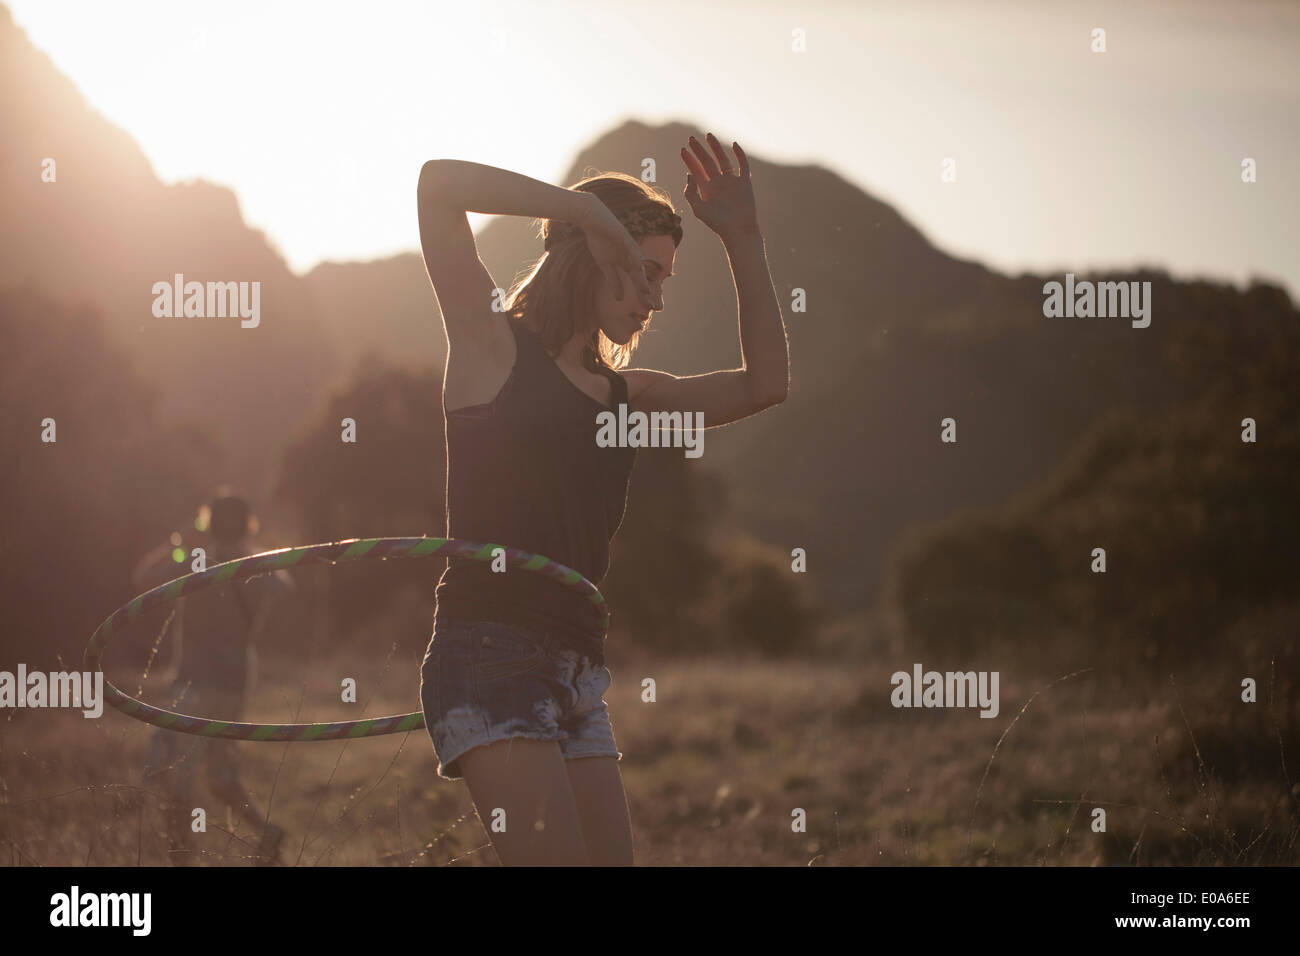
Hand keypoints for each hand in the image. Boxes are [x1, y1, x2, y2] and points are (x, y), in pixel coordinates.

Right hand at [577, 195, 653, 311]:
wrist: (592, 219)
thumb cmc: (599, 240)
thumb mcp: (605, 265)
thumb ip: (613, 280)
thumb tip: (620, 299)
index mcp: (627, 263)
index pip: (637, 281)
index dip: (641, 294)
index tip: (646, 308)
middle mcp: (632, 256)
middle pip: (640, 276)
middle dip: (644, 291)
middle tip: (650, 305)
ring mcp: (630, 246)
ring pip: (638, 265)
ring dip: (642, 278)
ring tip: (645, 292)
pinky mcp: (625, 236)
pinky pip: (632, 249)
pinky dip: (635, 258)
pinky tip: (638, 267)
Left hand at [680, 133, 758, 238]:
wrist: (737, 230)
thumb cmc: (717, 223)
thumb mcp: (699, 208)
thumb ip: (691, 193)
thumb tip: (689, 174)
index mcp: (706, 189)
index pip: (696, 170)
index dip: (689, 160)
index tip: (683, 150)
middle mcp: (718, 183)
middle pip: (707, 162)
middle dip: (699, 151)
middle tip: (691, 139)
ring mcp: (731, 181)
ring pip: (723, 160)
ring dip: (716, 148)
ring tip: (708, 136)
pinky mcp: (744, 182)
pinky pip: (742, 165)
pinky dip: (740, 155)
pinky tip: (734, 145)